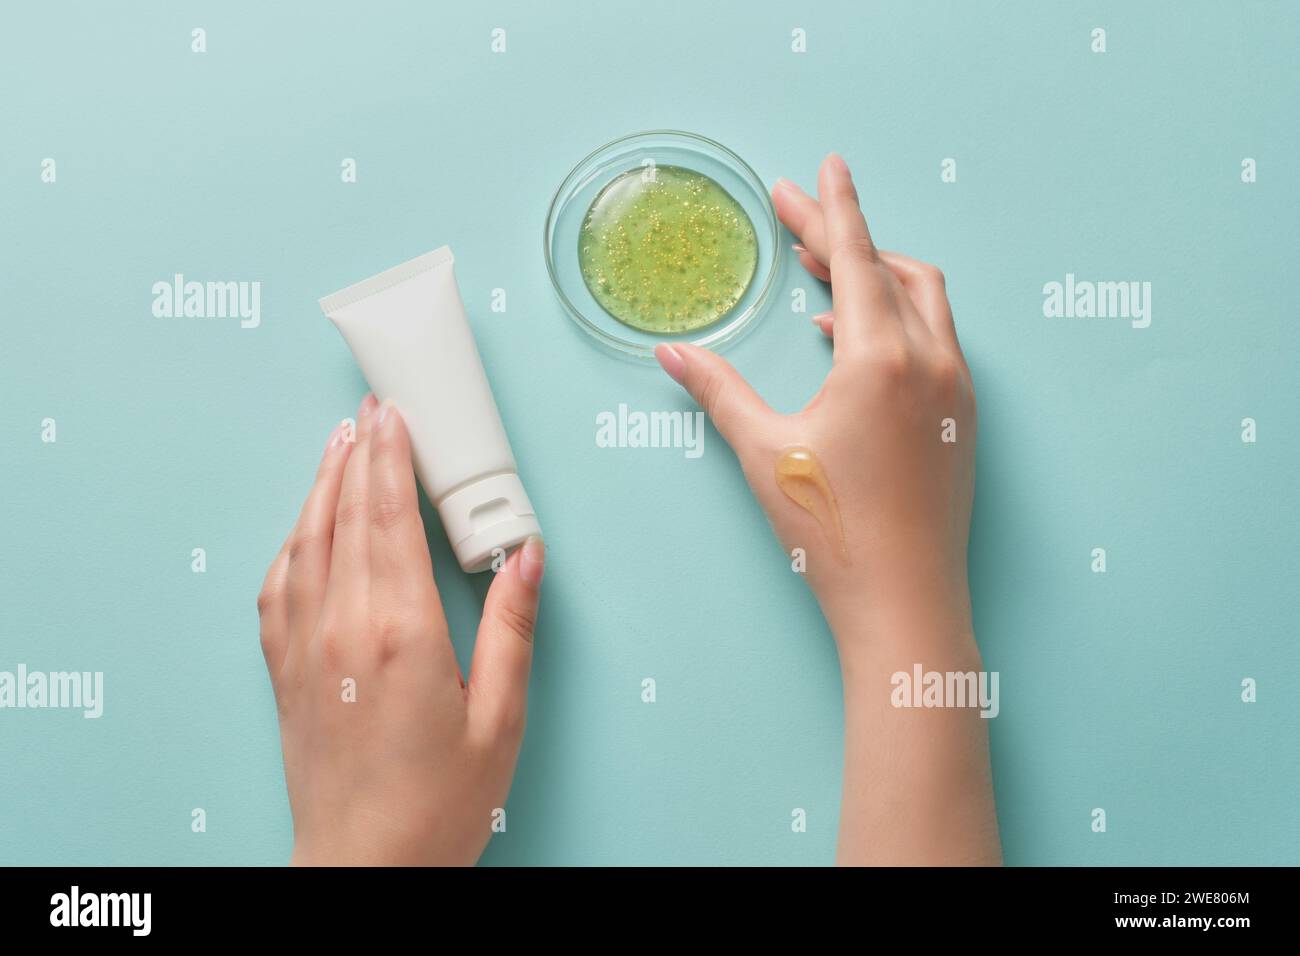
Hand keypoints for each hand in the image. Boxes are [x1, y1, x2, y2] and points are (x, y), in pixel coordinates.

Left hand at [257, 394, 544, 865]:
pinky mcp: (284, 670)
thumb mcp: (501, 717)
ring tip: (339, 445)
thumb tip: (523, 555)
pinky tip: (306, 527)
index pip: (389, 518)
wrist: (365, 868)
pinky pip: (278, 585)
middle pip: (345, 515)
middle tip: (371, 410)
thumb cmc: (437, 804)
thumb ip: (511, 627)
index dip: (391, 459)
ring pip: (306, 541)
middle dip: (358, 454)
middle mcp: (343, 628)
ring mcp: (304, 647)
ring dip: (322, 486)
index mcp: (401, 633)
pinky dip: (292, 541)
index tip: (395, 415)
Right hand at [655, 154, 997, 864]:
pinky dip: (897, 321)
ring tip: (823, 277)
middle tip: (797, 222)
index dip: (834, 206)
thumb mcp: (762, 450)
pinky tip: (851, 344)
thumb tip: (672, 352)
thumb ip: (717, 390)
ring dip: (877, 277)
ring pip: (925, 303)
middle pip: (895, 269)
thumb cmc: (831, 531)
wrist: (904, 603)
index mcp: (883, 358)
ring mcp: (957, 392)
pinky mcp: (963, 421)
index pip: (858, 256)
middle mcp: (932, 362)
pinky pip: (935, 343)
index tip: (824, 165)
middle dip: (847, 239)